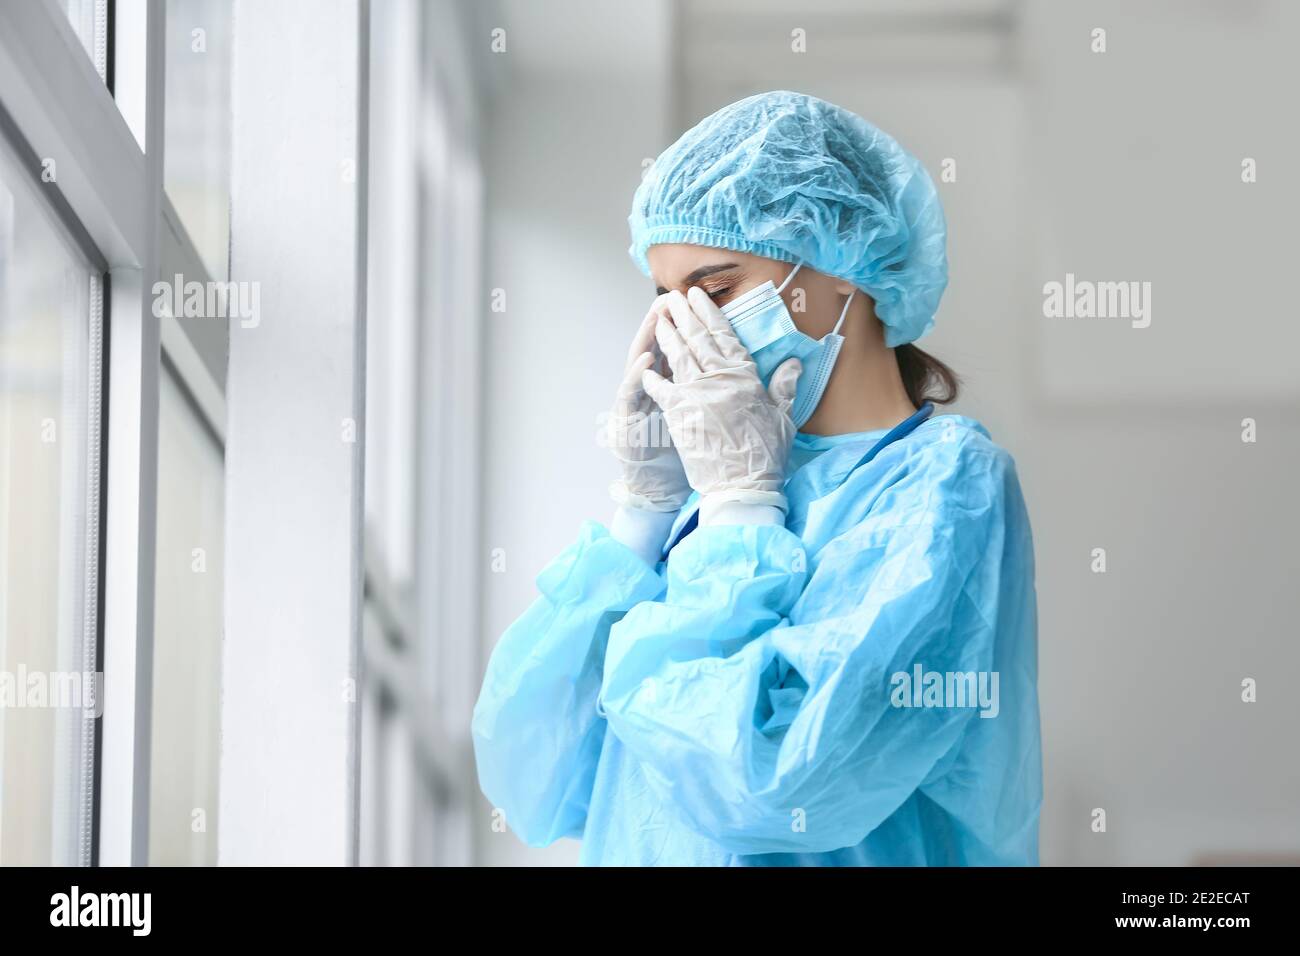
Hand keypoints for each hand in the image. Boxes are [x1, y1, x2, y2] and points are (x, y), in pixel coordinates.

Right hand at [606, 300, 691, 511]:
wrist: (657, 490)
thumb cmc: (678, 454)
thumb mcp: (694, 418)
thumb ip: (704, 391)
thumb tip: (726, 368)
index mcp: (668, 388)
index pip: (677, 350)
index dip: (685, 327)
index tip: (697, 303)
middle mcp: (648, 391)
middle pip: (656, 349)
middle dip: (664, 322)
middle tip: (672, 297)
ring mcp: (635, 405)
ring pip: (638, 364)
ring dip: (647, 338)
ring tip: (656, 315)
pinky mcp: (626, 423)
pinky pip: (631, 397)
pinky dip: (637, 377)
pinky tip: (646, 360)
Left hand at [641, 287, 799, 509]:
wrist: (743, 486)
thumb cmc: (765, 455)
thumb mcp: (783, 418)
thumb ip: (784, 387)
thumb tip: (794, 362)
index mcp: (746, 378)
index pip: (725, 337)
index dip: (710, 314)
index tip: (699, 297)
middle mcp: (721, 381)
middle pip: (699, 340)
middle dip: (684, 315)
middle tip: (672, 297)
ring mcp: (698, 396)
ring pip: (679, 357)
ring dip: (667, 336)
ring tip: (659, 319)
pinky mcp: (680, 414)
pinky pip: (661, 389)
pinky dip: (653, 377)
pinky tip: (646, 366)